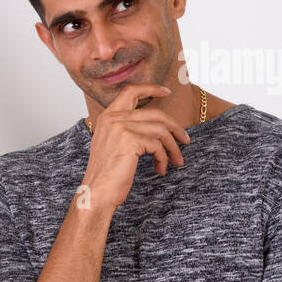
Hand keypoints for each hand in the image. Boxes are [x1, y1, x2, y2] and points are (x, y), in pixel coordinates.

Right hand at [81, 83, 190, 212]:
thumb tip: (155, 125)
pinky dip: (163, 158)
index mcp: (107, 116)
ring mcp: (120, 128)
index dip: (151, 88)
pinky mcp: (130, 140)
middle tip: (185, 139)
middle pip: (155, 113)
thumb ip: (126, 129)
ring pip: (160, 129)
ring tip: (176, 161)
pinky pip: (157, 145)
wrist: (96, 193)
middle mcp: (112, 118)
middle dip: (175, 126)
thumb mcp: (113, 144)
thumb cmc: (106, 174)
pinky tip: (160, 169)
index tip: (167, 92)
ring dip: (173, 147)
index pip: (130, 91)